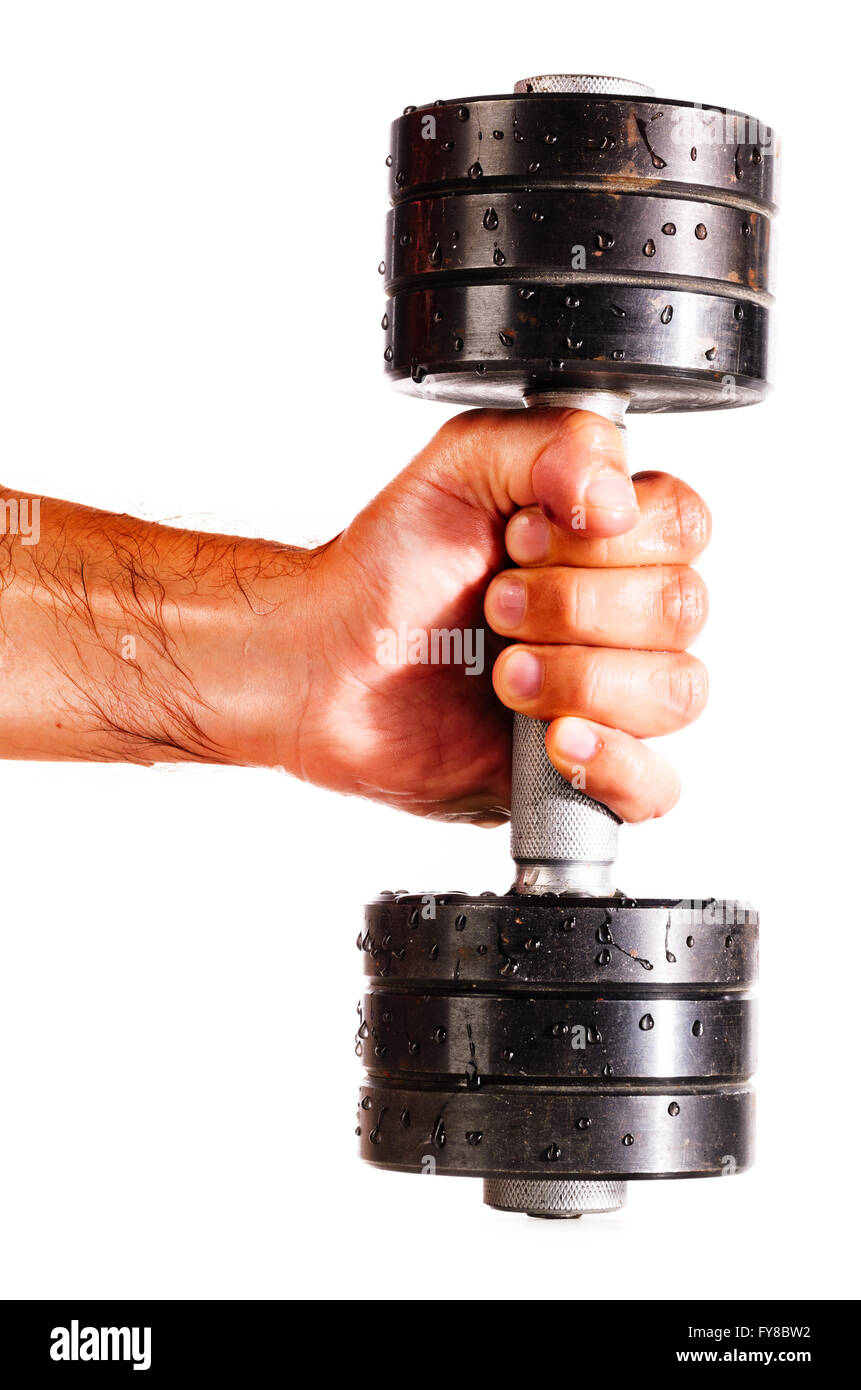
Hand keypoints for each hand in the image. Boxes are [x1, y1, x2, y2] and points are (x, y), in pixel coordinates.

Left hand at [295, 408, 709, 824]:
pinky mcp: (587, 773)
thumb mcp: (459, 466)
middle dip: (574, 608)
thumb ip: (552, 443)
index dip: (605, 540)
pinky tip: (554, 743)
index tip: (520, 542)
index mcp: (608, 538)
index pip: (683, 525)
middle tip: (495, 609)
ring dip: (580, 680)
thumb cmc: (387, 570)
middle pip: (681, 609)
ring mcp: (611, 696)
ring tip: (504, 677)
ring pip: (677, 692)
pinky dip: (613, 763)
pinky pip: (657, 786)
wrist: (325, 664)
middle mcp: (623, 615)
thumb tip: (620, 498)